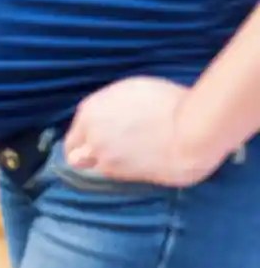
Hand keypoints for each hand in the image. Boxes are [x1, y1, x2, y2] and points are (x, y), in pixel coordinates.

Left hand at [64, 77, 222, 186]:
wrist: (194, 130)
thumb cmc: (170, 102)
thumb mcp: (131, 91)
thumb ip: (110, 106)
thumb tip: (109, 115)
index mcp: (90, 111)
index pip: (74, 133)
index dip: (84, 138)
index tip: (93, 140)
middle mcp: (92, 136)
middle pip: (74, 156)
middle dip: (85, 156)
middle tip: (103, 154)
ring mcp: (106, 158)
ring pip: (93, 168)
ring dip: (104, 165)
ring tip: (126, 159)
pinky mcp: (124, 176)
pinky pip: (115, 176)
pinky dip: (122, 172)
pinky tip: (138, 164)